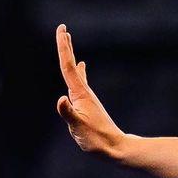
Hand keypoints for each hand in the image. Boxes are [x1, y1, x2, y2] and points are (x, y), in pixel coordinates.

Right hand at [55, 24, 124, 157]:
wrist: (116, 148)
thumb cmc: (96, 140)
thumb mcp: (78, 128)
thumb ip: (69, 113)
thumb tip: (61, 99)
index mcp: (80, 94)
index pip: (69, 67)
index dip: (64, 48)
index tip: (62, 30)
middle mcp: (84, 92)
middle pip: (72, 65)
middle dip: (67, 47)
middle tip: (63, 29)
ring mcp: (87, 98)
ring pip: (76, 72)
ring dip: (71, 56)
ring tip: (68, 43)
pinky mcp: (89, 104)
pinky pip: (81, 82)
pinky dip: (79, 71)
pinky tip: (82, 67)